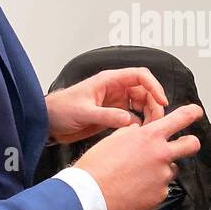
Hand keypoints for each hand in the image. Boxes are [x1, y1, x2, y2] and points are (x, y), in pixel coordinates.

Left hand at [45, 67, 167, 143]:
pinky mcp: (113, 116)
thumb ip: (107, 116)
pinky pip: (133, 117)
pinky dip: (139, 124)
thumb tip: (129, 120)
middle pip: (145, 91)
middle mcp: (115, 89)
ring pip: (141, 105)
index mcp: (109, 80)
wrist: (48, 122)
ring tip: (149, 128)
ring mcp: (115, 102)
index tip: (162, 101)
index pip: (140, 76)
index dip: (154, 86)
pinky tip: (137, 133)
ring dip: (148, 115)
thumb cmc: (60, 109)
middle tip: (156, 121)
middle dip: (154, 105)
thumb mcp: (83, 112)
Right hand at [74, 103, 202, 209]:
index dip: (192, 113)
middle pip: (191, 144)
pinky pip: (161, 188)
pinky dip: (152, 188)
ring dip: (161, 170)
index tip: (196, 112)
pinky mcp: (159, 195)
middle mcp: (161, 154)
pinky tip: (135, 189)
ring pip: (172, 169)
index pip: (180, 118)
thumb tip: (138, 130)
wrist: (90, 195)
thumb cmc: (96, 167)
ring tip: (139, 176)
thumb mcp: (114, 139)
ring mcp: (162, 176)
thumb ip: (132, 133)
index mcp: (149, 137)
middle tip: (185, 145)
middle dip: (190, 142)